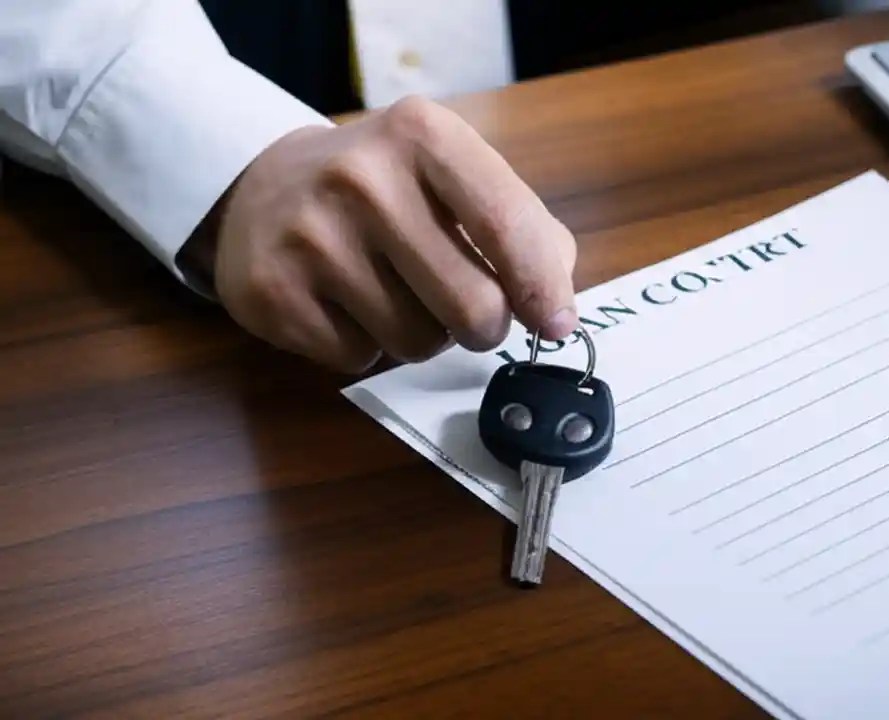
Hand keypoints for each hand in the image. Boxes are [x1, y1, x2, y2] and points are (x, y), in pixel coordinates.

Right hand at [187, 96, 577, 372]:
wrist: (263, 186)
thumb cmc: (385, 188)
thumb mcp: (452, 173)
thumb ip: (521, 226)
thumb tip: (555, 303)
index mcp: (421, 136)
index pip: (505, 223)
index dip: (542, 286)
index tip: (557, 323)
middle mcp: (361, 179)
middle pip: (472, 306)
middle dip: (484, 325)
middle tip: (468, 310)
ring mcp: (311, 237)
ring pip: (418, 343)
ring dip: (424, 336)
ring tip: (394, 291)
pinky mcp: (272, 292)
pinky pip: (361, 359)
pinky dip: (367, 347)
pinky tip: (346, 303)